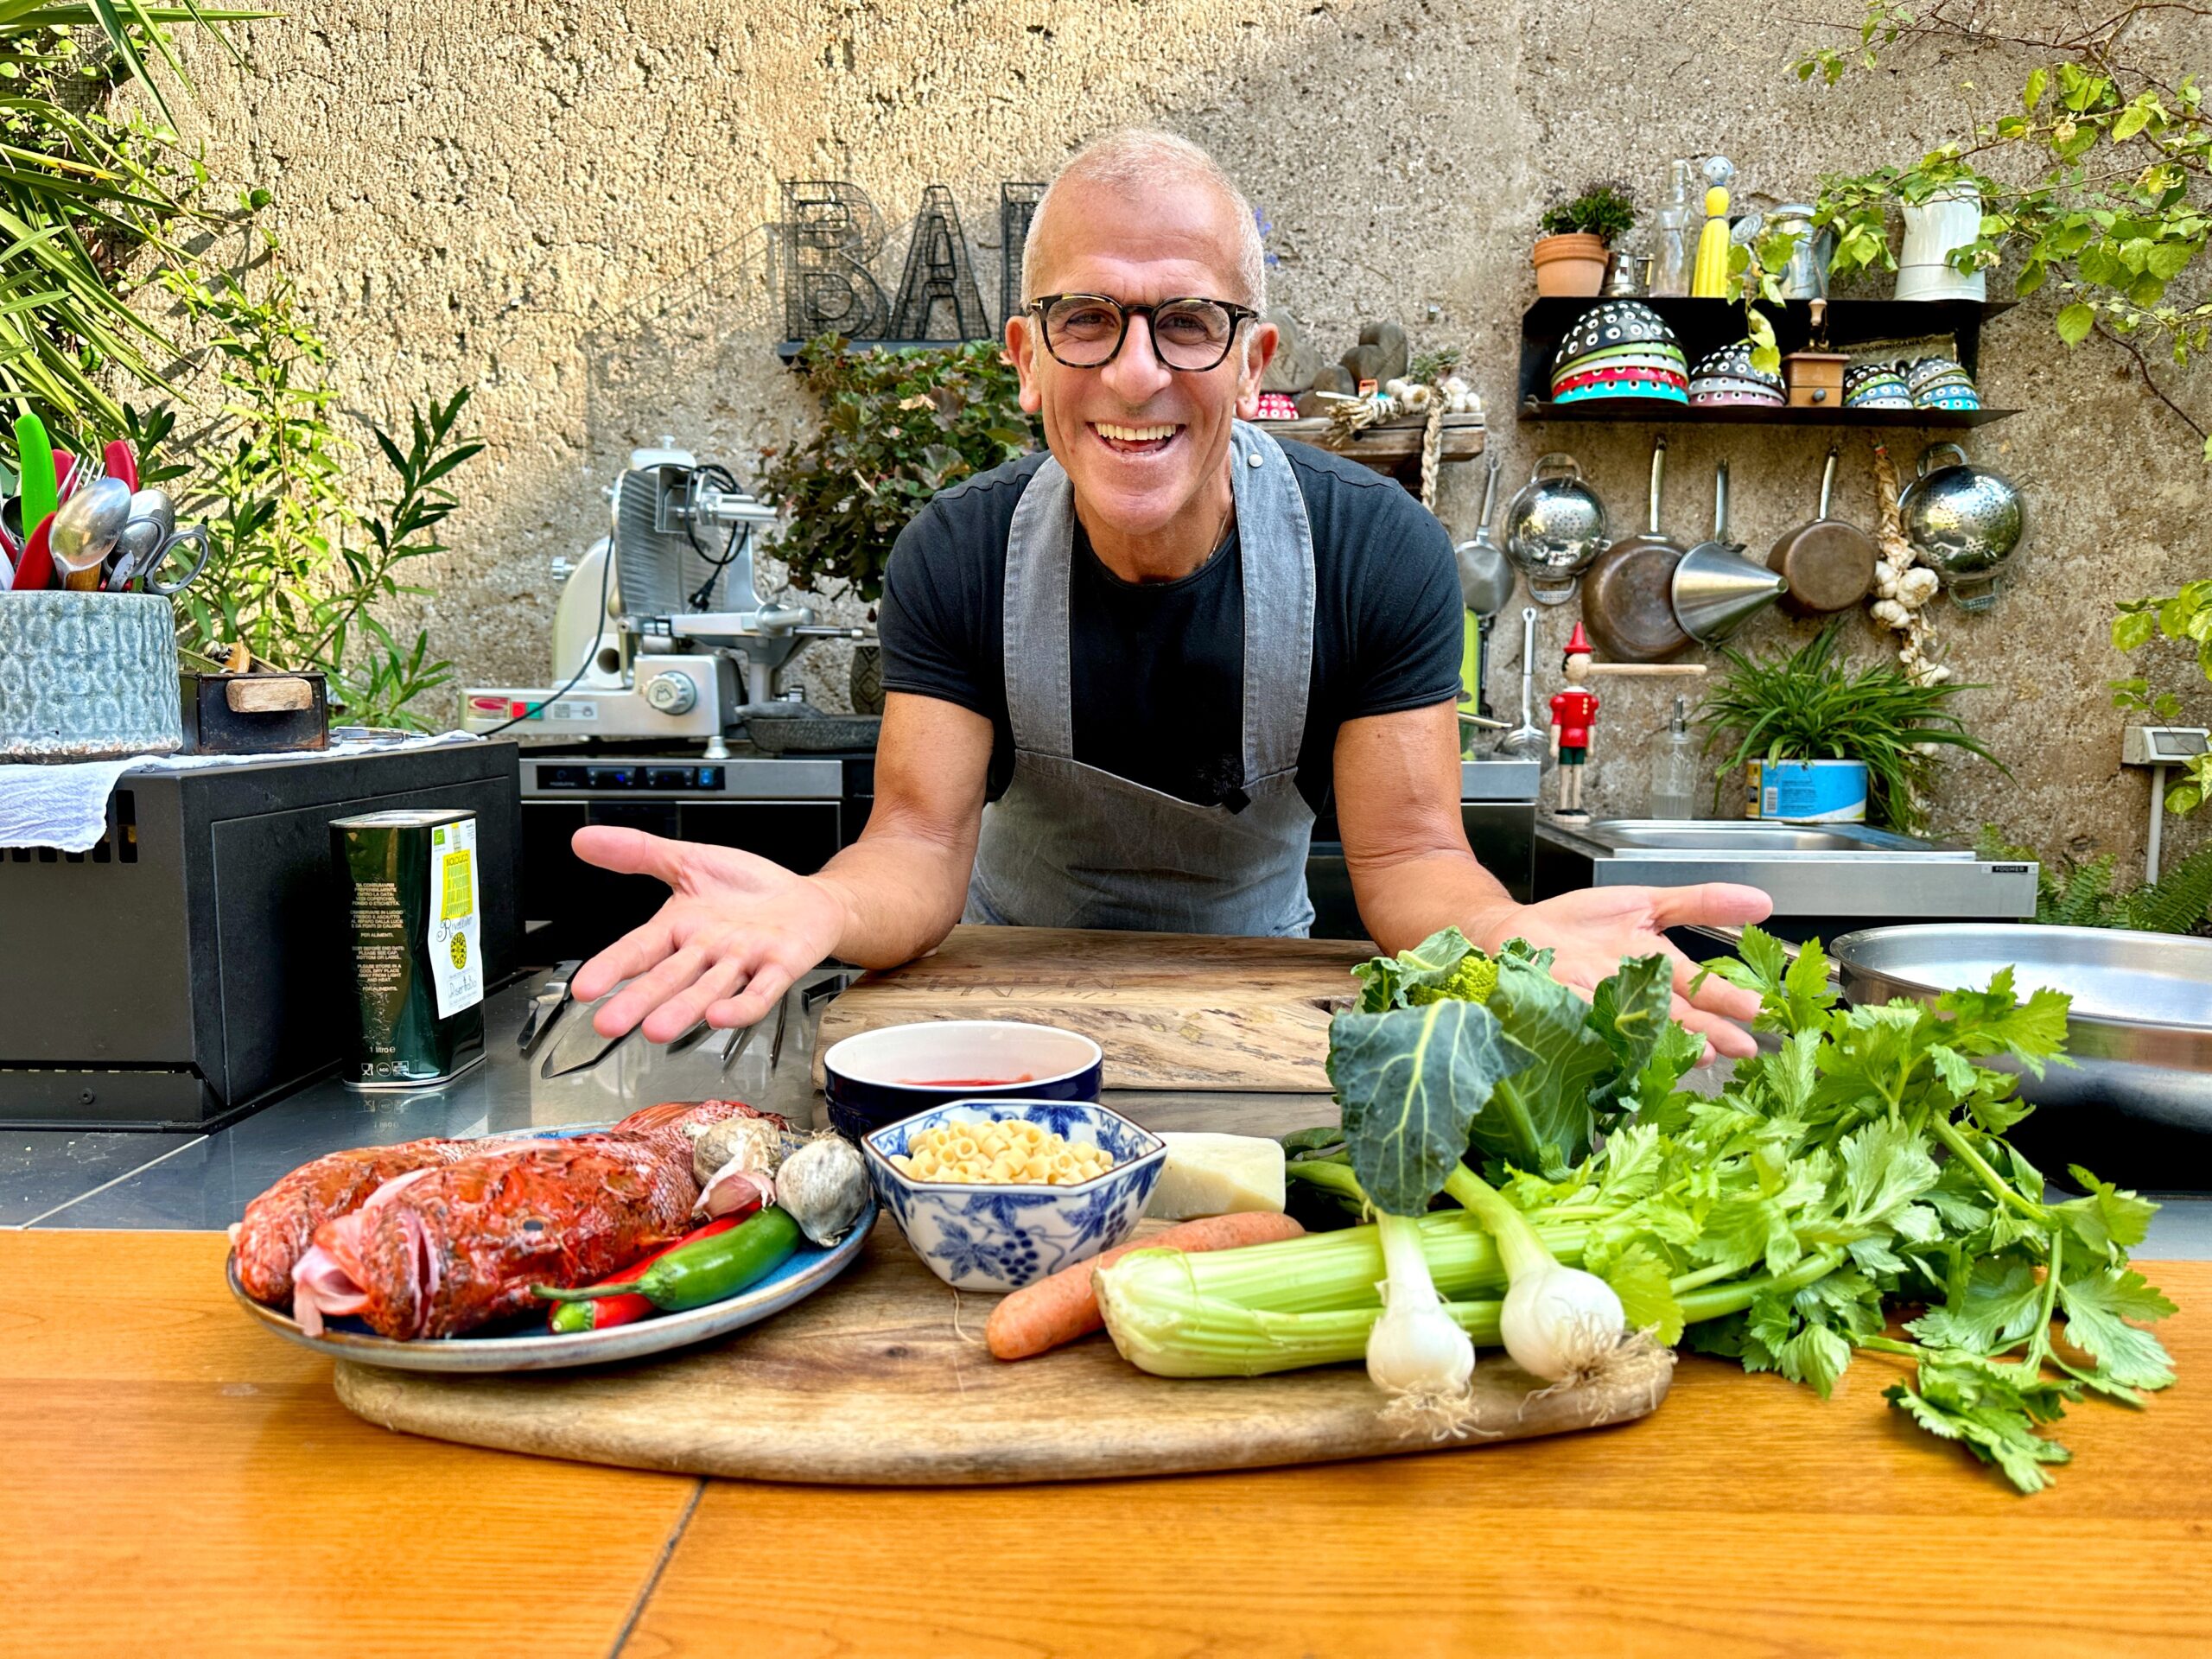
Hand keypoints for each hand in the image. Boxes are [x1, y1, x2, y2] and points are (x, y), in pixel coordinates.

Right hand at [568, 826, 848, 1041]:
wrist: (808, 901)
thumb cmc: (749, 890)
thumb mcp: (689, 861)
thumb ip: (639, 853)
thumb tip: (585, 839)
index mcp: (679, 929)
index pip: (638, 950)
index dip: (611, 967)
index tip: (584, 987)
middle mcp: (706, 953)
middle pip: (667, 979)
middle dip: (638, 1001)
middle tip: (608, 1024)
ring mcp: (742, 963)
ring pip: (708, 989)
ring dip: (682, 1010)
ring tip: (656, 1030)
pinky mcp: (778, 967)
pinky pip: (758, 991)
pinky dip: (740, 1005)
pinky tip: (720, 1015)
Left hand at [1471, 882, 1773, 1061]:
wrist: (1522, 931)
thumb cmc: (1584, 925)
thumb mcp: (1649, 903)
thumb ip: (1700, 904)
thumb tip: (1763, 902)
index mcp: (1660, 976)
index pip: (1703, 992)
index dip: (1729, 1002)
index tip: (1758, 1013)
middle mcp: (1636, 999)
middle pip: (1679, 1018)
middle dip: (1711, 1032)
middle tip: (1740, 1048)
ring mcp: (1603, 1006)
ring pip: (1643, 1027)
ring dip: (1670, 1040)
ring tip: (1698, 1053)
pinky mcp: (1565, 1006)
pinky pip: (1586, 1015)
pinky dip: (1603, 1021)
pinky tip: (1624, 1033)